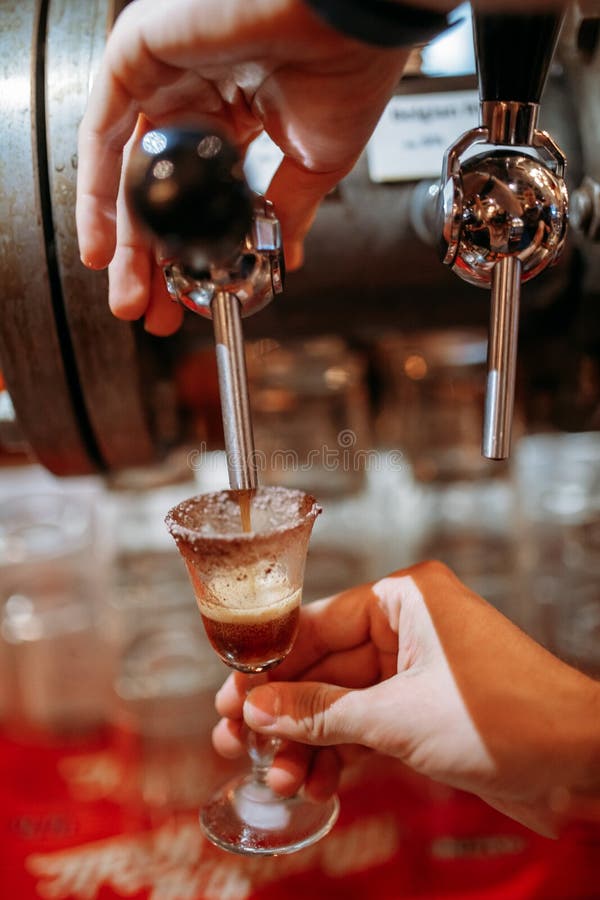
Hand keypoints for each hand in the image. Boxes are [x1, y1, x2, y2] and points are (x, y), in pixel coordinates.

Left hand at [75, 0, 410, 333]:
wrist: (356, 14)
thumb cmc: (349, 66)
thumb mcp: (317, 164)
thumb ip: (286, 212)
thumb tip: (281, 256)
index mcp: (236, 116)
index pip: (199, 197)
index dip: (193, 253)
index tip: (192, 297)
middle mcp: (196, 97)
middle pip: (158, 192)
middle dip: (153, 261)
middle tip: (153, 311)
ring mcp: (166, 75)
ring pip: (128, 170)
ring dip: (124, 240)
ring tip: (131, 295)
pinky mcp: (141, 53)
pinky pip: (103, 130)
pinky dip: (98, 190)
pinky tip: (104, 241)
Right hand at [214, 561, 599, 836]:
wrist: (580, 762)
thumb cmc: (511, 717)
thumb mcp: (398, 717)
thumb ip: (322, 714)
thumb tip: (260, 708)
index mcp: (406, 600)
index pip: (317, 623)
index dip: (269, 663)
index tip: (233, 692)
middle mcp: (409, 628)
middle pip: (324, 667)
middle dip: (283, 711)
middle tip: (237, 738)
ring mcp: (416, 671)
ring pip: (342, 702)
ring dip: (308, 741)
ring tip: (279, 776)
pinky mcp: (424, 709)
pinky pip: (367, 724)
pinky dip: (341, 752)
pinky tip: (314, 780)